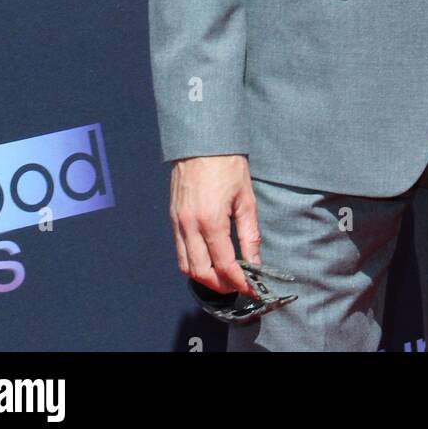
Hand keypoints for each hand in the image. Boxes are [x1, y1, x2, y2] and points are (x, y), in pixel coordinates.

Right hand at [170, 154, 261, 297]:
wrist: (201, 140)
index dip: (239, 282)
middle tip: (238, 285)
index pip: (224, 265)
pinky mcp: (172, 217)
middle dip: (221, 285)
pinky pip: (179, 250)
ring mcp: (177, 222)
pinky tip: (207, 258)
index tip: (252, 289)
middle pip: (201, 273)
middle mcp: (189, 225)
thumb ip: (250, 234)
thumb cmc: (227, 164)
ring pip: (185, 266)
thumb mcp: (246, 198)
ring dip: (204, 277)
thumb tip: (255, 262)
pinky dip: (192, 262)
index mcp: (211, 220)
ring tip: (223, 277)